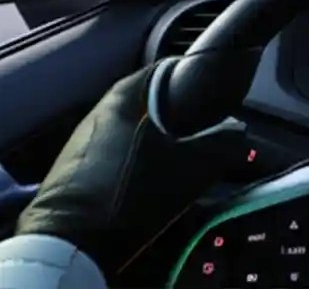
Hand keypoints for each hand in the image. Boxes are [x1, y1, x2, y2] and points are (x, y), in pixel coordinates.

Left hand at [14, 63, 237, 273]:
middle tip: (198, 139)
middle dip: (176, 119)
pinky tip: (143, 184)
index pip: (168, 69)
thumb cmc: (131, 193)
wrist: (70, 241)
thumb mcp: (191, 169)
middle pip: (150, 102)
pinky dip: (132, 162)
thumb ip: (221, 144)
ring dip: (153, 142)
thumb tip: (238, 132)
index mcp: (126, 94)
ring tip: (173, 166)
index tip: (211, 101)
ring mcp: (81, 137)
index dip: (194, 82)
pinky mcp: (72, 164)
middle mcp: (99, 108)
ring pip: (132, 128)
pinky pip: (114, 152)